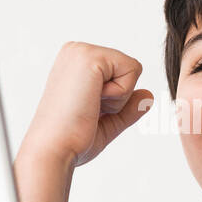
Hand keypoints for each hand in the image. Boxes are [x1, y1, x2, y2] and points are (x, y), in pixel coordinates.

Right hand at [20, 41, 152, 169]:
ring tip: (88, 106)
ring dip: (118, 97)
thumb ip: (126, 108)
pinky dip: (119, 94)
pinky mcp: (91, 56)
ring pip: (132, 68)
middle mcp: (76, 51)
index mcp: (74, 63)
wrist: (53, 150)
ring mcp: (82, 51)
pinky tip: (92, 101)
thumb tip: (148, 95)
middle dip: (118, 98)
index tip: (86, 110)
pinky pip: (132, 69)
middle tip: (88, 110)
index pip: (119, 73)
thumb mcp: (106, 122)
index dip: (114, 100)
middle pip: (128, 69)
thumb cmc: (70, 140)